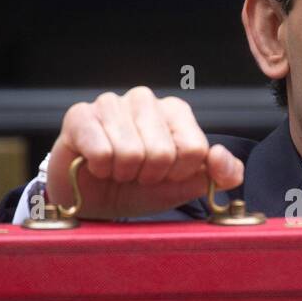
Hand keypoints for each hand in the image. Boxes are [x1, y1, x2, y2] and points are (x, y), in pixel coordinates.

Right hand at [45, 88, 243, 218]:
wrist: (94, 200)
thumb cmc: (141, 188)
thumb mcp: (187, 186)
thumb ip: (221, 174)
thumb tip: (219, 155)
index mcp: (176, 112)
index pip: (195, 150)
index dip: (178, 174)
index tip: (165, 175)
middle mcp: (145, 100)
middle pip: (162, 152)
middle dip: (149, 175)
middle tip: (136, 174)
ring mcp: (111, 103)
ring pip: (131, 153)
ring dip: (123, 173)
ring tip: (116, 169)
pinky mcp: (80, 115)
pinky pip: (101, 151)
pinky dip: (100, 169)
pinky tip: (95, 164)